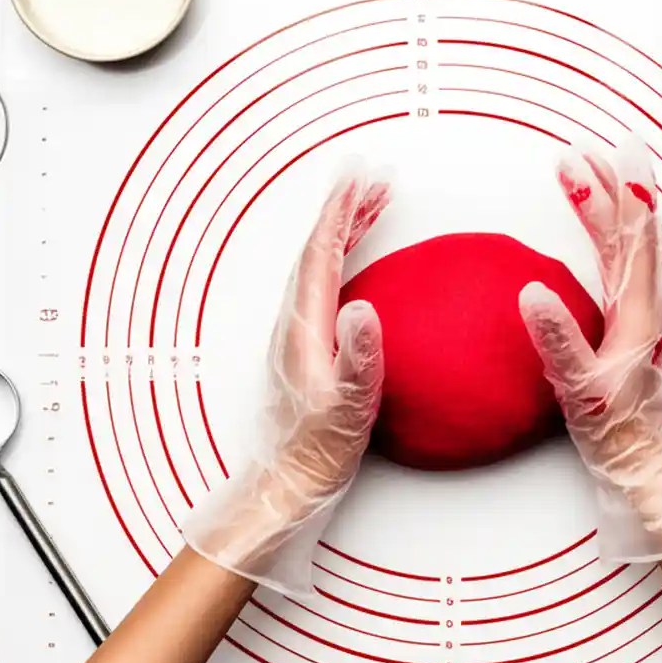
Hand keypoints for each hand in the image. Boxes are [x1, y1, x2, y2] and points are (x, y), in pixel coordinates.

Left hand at [183, 173, 388, 595]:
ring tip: (372, 205)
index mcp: (304, 329)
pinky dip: (343, 259)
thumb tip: (364, 308)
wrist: (289, 483)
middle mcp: (296, 324)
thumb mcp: (347, 410)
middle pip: (318, 250)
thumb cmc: (316, 452)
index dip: (340, 213)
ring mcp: (301, 334)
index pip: (321, 255)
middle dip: (344, 209)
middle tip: (371, 179)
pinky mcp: (310, 346)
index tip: (360, 179)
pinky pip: (326, 284)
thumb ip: (358, 360)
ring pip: (321, 264)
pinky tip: (361, 261)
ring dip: (344, 230)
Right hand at [520, 142, 661, 560]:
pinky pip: (630, 261)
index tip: (576, 163)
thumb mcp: (579, 388)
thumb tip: (531, 294)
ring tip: (595, 173)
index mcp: (638, 311)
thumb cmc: (615, 430)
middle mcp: (648, 304)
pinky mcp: (635, 323)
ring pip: (634, 242)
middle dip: (609, 185)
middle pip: (633, 229)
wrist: (642, 461)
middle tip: (582, 152)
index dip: (603, 196)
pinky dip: (618, 232)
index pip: (625, 237)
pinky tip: (607, 229)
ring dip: (615, 204)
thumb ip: (558, 339)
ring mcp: (644, 311)